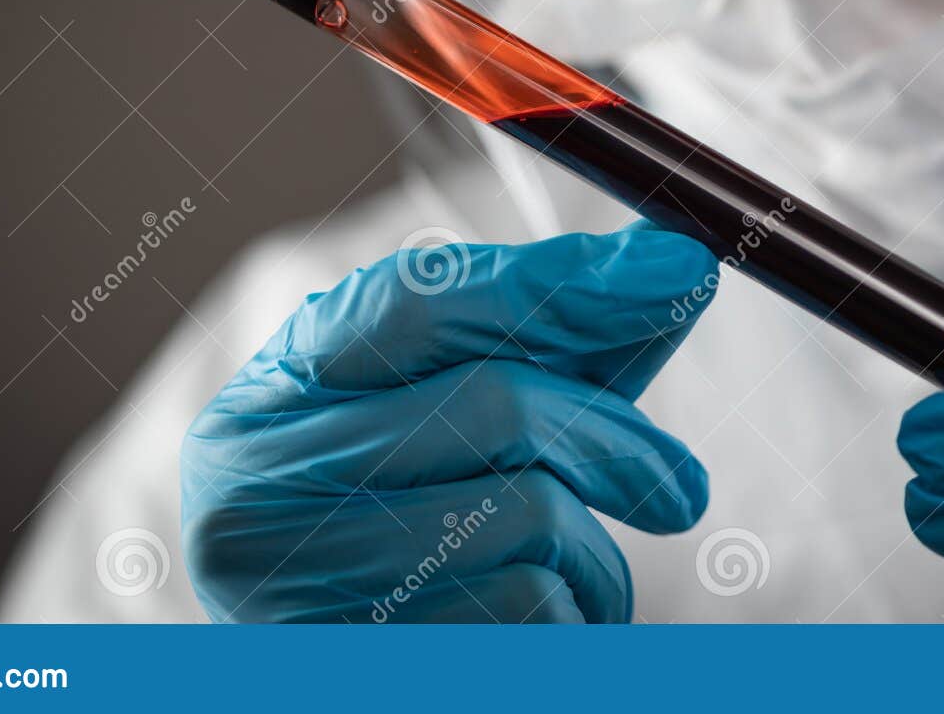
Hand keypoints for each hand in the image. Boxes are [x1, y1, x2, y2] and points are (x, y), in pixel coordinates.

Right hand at [180, 225, 714, 622]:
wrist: (297, 674)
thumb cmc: (381, 524)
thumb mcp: (434, 415)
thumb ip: (542, 346)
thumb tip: (668, 273)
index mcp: (277, 390)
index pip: (419, 300)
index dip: (559, 278)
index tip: (677, 269)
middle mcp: (260, 481)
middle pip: (496, 405)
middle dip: (616, 435)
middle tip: (683, 485)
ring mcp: (297, 584)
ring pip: (530, 515)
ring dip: (597, 553)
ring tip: (588, 575)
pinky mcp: (357, 663)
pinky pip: (531, 611)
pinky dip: (576, 615)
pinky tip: (552, 623)